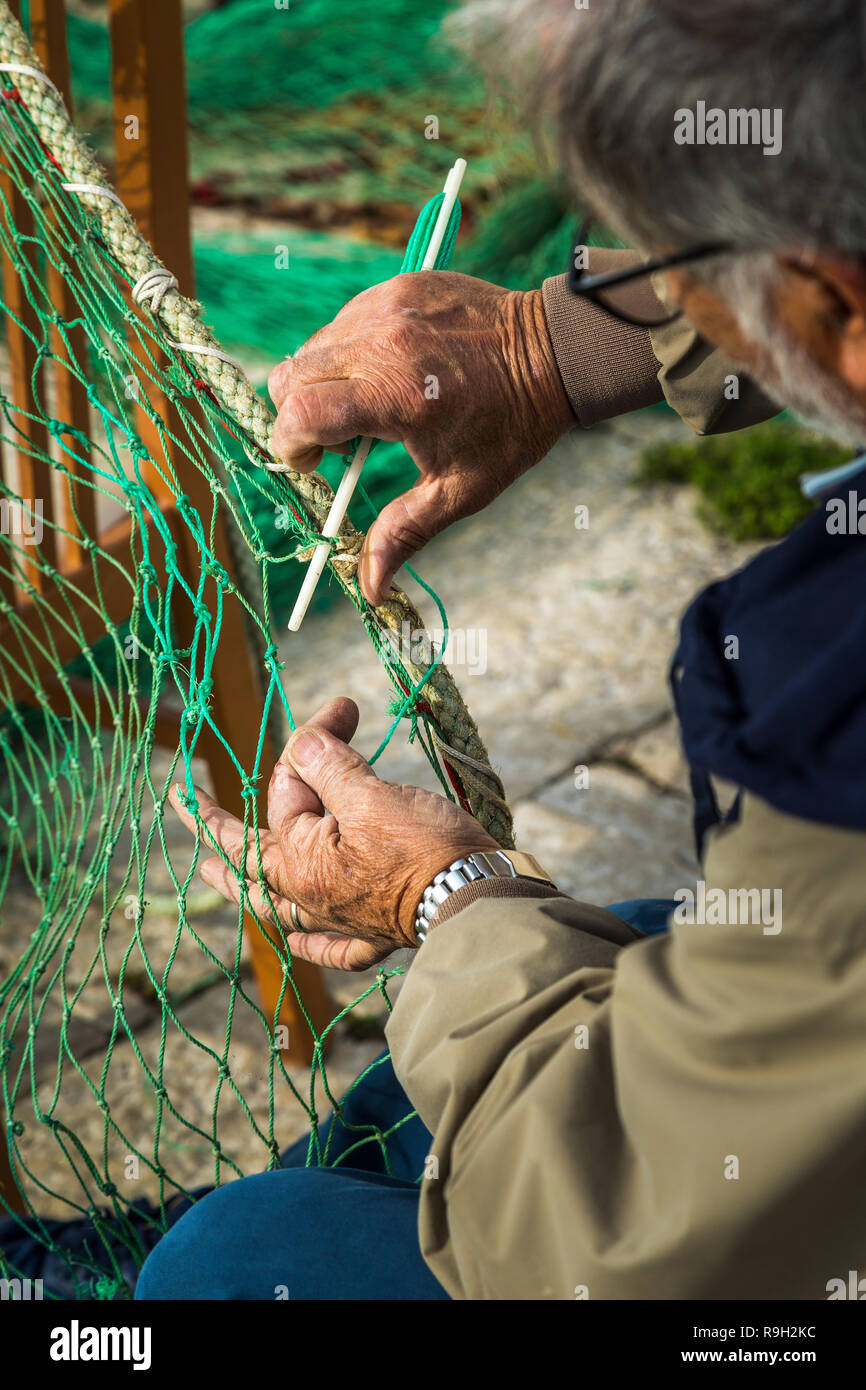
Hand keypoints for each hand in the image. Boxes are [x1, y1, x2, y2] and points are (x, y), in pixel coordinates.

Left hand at [169, 697, 497, 970]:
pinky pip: (328, 946)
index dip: (309, 741)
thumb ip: (327, 766)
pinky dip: (309, 942)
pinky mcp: (373, 934)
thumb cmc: (423, 848)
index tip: (341, 709)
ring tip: (209, 871)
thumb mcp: (369, 794)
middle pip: (250, 855)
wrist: (475, 901)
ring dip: (241, 883)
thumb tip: (301, 743)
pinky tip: (294, 940)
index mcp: (298, 859)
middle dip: (219, 822)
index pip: (284, 788)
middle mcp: (307, 895)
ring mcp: (337, 919)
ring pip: (274, 902)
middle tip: (181, 800)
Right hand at [268, 272, 574, 605]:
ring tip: (370, 408)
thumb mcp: (460, 490)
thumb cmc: (511, 427)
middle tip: (340, 442)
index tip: (317, 466)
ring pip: (312, 348)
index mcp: (396, 394)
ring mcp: (387, 306)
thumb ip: (403, 533)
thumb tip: (368, 591)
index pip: (299, 414)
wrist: (555, 352)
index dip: (292, 448)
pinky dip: (349, 353)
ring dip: (324, 384)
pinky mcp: (396, 286)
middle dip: (298, 416)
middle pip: (289, 377)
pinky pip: (343, 323)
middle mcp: (383, 342)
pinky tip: (389, 373)